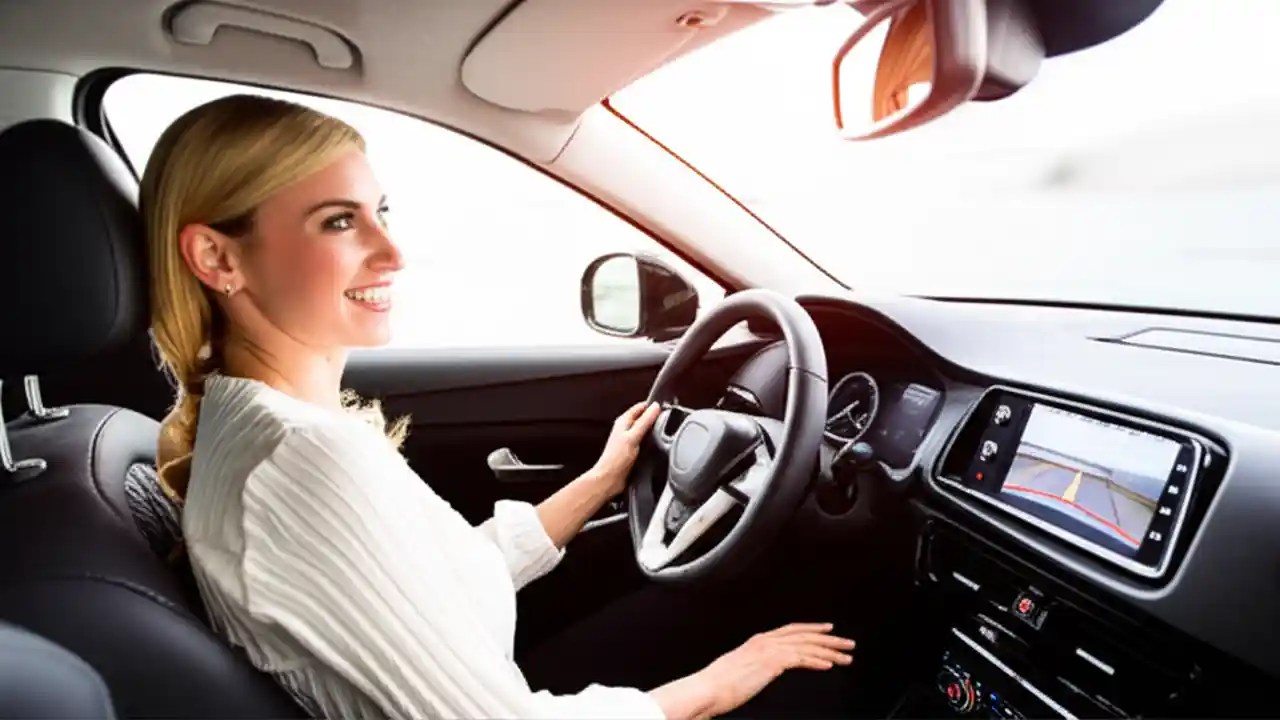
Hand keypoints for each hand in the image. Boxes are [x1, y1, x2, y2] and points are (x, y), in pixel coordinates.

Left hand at [590, 400, 661, 496]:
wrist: (610, 478)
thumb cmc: (616, 459)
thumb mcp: (633, 437)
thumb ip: (645, 421)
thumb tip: (655, 407)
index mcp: (623, 421)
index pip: (640, 407)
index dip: (652, 406)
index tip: (665, 407)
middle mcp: (625, 429)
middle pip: (643, 418)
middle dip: (654, 418)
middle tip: (667, 420)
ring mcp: (629, 439)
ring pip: (644, 429)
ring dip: (653, 430)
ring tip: (664, 431)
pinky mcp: (632, 450)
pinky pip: (644, 441)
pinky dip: (651, 441)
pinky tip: (657, 444)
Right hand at [694, 623, 854, 717]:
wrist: (708, 689)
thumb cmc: (719, 686)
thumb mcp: (740, 670)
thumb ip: (756, 667)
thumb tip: (764, 671)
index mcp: (759, 641)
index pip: (792, 630)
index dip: (813, 629)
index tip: (829, 630)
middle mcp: (765, 641)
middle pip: (805, 635)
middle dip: (830, 639)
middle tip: (849, 644)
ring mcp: (768, 650)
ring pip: (807, 646)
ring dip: (830, 651)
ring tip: (847, 657)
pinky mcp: (771, 662)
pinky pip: (801, 659)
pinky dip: (817, 661)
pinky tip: (830, 665)